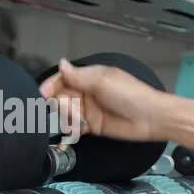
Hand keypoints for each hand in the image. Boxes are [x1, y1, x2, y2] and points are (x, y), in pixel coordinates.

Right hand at [39, 59, 169, 141]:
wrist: (150, 118)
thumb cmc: (130, 94)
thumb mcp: (102, 81)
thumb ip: (78, 76)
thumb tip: (61, 64)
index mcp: (90, 77)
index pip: (64, 79)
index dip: (52, 85)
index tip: (43, 94)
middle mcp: (87, 92)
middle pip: (62, 96)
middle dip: (59, 102)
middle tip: (65, 108)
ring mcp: (89, 110)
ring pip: (66, 112)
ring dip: (67, 116)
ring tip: (77, 119)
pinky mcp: (93, 126)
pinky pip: (75, 127)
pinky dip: (73, 129)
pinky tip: (78, 129)